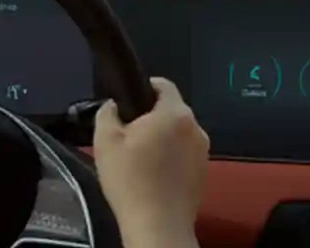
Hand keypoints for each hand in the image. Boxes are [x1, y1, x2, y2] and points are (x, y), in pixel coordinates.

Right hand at [93, 78, 208, 247]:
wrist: (157, 225)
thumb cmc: (130, 180)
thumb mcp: (105, 141)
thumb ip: (107, 112)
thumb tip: (114, 106)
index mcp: (175, 113)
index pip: (163, 84)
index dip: (144, 87)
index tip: (128, 102)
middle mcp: (196, 128)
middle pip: (171, 111)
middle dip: (151, 117)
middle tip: (127, 134)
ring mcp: (204, 152)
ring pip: (179, 134)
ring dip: (162, 139)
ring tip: (139, 158)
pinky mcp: (204, 173)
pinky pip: (185, 155)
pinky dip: (171, 158)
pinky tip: (154, 175)